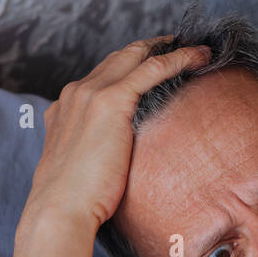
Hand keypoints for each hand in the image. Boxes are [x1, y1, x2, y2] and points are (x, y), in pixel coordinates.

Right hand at [24, 36, 211, 231]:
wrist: (59, 210)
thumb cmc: (72, 203)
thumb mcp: (80, 168)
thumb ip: (93, 155)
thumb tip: (114, 166)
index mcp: (65, 107)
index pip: (102, 75)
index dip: (130, 65)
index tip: (153, 65)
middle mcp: (76, 93)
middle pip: (119, 58)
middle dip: (149, 48)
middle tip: (179, 46)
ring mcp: (91, 93)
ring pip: (137, 57)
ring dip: (168, 49)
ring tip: (197, 50)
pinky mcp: (111, 102)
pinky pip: (152, 70)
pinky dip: (178, 59)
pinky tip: (198, 57)